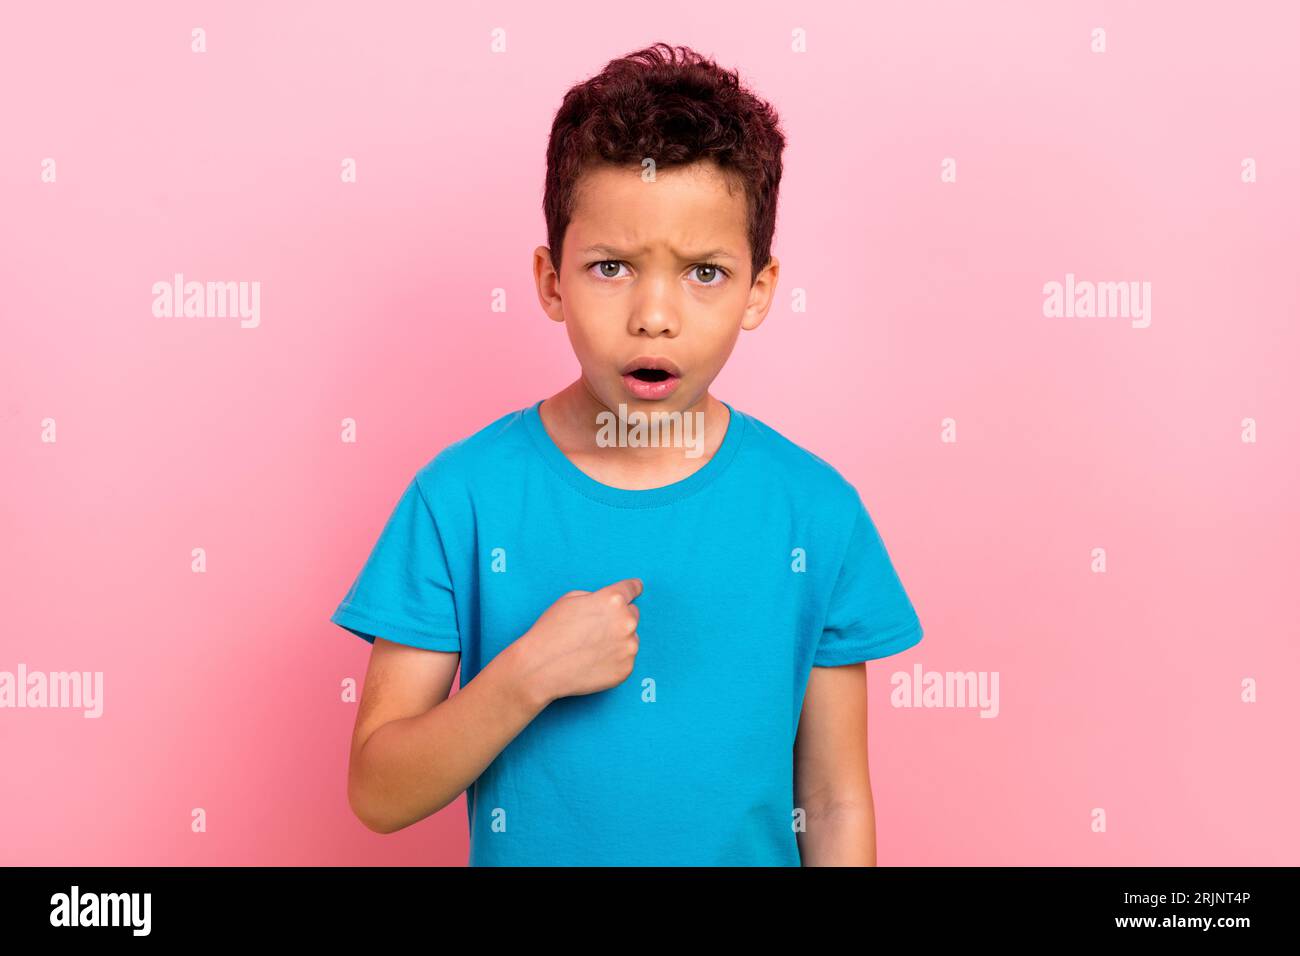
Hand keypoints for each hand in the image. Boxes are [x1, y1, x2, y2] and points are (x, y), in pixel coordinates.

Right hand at [517, 578, 642, 705]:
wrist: (540, 668)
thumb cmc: (551, 631)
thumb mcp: (569, 600)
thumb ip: (596, 597)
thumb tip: (610, 604)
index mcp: (613, 600)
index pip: (632, 588)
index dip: (633, 588)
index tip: (636, 588)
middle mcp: (626, 622)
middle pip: (633, 614)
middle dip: (619, 618)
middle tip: (596, 629)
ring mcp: (628, 648)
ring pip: (630, 638)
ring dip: (618, 640)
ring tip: (591, 648)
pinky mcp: (626, 670)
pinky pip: (625, 659)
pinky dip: (614, 660)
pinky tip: (593, 662)